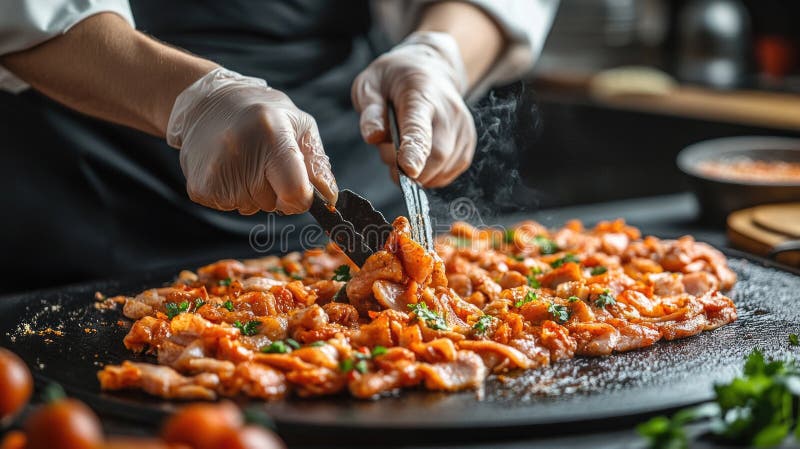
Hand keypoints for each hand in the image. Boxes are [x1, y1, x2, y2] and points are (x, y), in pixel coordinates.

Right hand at [167, 68, 336, 214]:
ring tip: (244, 162)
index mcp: (272, 134)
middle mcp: (240, 152)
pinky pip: (230, 207)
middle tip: (264, 162)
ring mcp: (216, 171)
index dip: (301, 196)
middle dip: (277, 192)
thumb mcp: (299, 126)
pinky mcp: (199, 187)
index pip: (295, 193)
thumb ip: (318, 164)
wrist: (207, 104)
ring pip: (252, 208)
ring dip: (254, 193)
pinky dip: (233, 195)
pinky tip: (228, 169)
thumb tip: (330, 199)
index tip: (297, 185)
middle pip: (274, 204)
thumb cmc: (263, 114)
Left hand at [352, 32, 476, 187]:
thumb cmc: (395, 80)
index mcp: (420, 94)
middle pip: (439, 154)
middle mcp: (448, 110)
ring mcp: (462, 126)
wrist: (430, 68)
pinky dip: (432, 175)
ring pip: (444, 167)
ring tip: (404, 150)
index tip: (409, 170)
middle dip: (412, 171)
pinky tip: (421, 158)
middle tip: (391, 159)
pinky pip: (450, 171)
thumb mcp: (369, 85)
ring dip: (420, 172)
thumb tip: (374, 136)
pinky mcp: (468, 141)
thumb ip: (370, 112)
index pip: (419, 128)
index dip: (414, 152)